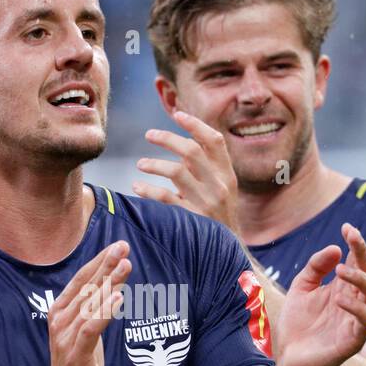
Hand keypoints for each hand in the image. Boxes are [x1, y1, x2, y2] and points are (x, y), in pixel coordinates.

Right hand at [40, 241, 130, 365]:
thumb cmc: (77, 363)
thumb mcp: (85, 330)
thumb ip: (93, 307)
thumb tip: (111, 282)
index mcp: (60, 312)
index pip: (81, 280)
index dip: (99, 262)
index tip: (117, 246)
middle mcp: (61, 322)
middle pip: (86, 288)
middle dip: (106, 265)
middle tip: (123, 246)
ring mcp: (68, 339)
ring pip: (91, 305)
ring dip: (109, 283)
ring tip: (125, 265)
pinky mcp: (78, 356)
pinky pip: (92, 329)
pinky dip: (105, 313)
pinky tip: (118, 298)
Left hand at [132, 109, 239, 231]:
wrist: (228, 251)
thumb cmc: (220, 214)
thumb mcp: (223, 189)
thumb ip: (206, 166)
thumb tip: (182, 141)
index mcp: (228, 174)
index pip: (214, 140)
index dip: (195, 124)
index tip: (177, 115)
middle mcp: (219, 186)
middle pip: (191, 151)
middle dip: (167, 139)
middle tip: (148, 134)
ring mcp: (205, 202)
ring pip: (176, 172)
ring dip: (154, 165)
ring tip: (140, 165)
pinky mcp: (191, 218)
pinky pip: (164, 199)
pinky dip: (148, 191)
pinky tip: (137, 188)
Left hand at [276, 223, 365, 365]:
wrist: (288, 359)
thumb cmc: (296, 325)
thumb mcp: (300, 288)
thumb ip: (316, 267)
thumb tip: (336, 249)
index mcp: (343, 288)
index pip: (358, 262)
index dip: (356, 243)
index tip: (346, 227)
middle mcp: (354, 302)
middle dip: (363, 253)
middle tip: (349, 240)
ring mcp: (356, 321)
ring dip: (361, 278)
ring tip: (341, 270)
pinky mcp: (354, 340)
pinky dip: (357, 307)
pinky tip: (338, 299)